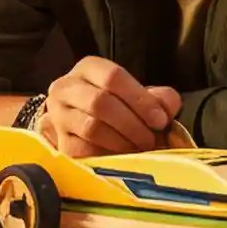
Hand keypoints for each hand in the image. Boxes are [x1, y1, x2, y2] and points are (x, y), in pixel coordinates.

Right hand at [38, 56, 181, 157]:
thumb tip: (167, 107)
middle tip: (151, 140)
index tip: (160, 120)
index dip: (140, 99)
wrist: (81, 127)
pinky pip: (84, 150)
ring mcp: (59, 116)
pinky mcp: (60, 144)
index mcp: (89, 68)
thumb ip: (158, 98)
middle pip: (101, 102)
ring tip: (139, 149)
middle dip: (132, 124)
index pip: (113, 76)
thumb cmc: (117, 107)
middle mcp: (66, 88)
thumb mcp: (138, 96)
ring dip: (122, 141)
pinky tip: (123, 159)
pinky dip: (108, 155)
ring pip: (91, 127)